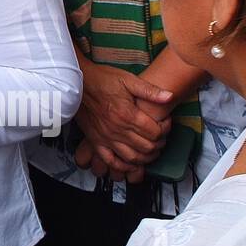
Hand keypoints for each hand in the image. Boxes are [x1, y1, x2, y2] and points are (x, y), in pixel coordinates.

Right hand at [75, 59, 173, 178]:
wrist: (76, 83)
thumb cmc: (101, 80)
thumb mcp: (127, 79)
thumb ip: (149, 90)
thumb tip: (169, 96)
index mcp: (127, 114)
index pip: (155, 132)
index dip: (165, 129)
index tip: (165, 122)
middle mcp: (117, 129)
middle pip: (147, 147)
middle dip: (159, 144)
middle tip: (160, 136)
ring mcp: (106, 138)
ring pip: (133, 158)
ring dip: (146, 158)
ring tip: (151, 150)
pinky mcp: (96, 141)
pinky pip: (111, 161)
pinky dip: (123, 166)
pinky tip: (130, 163)